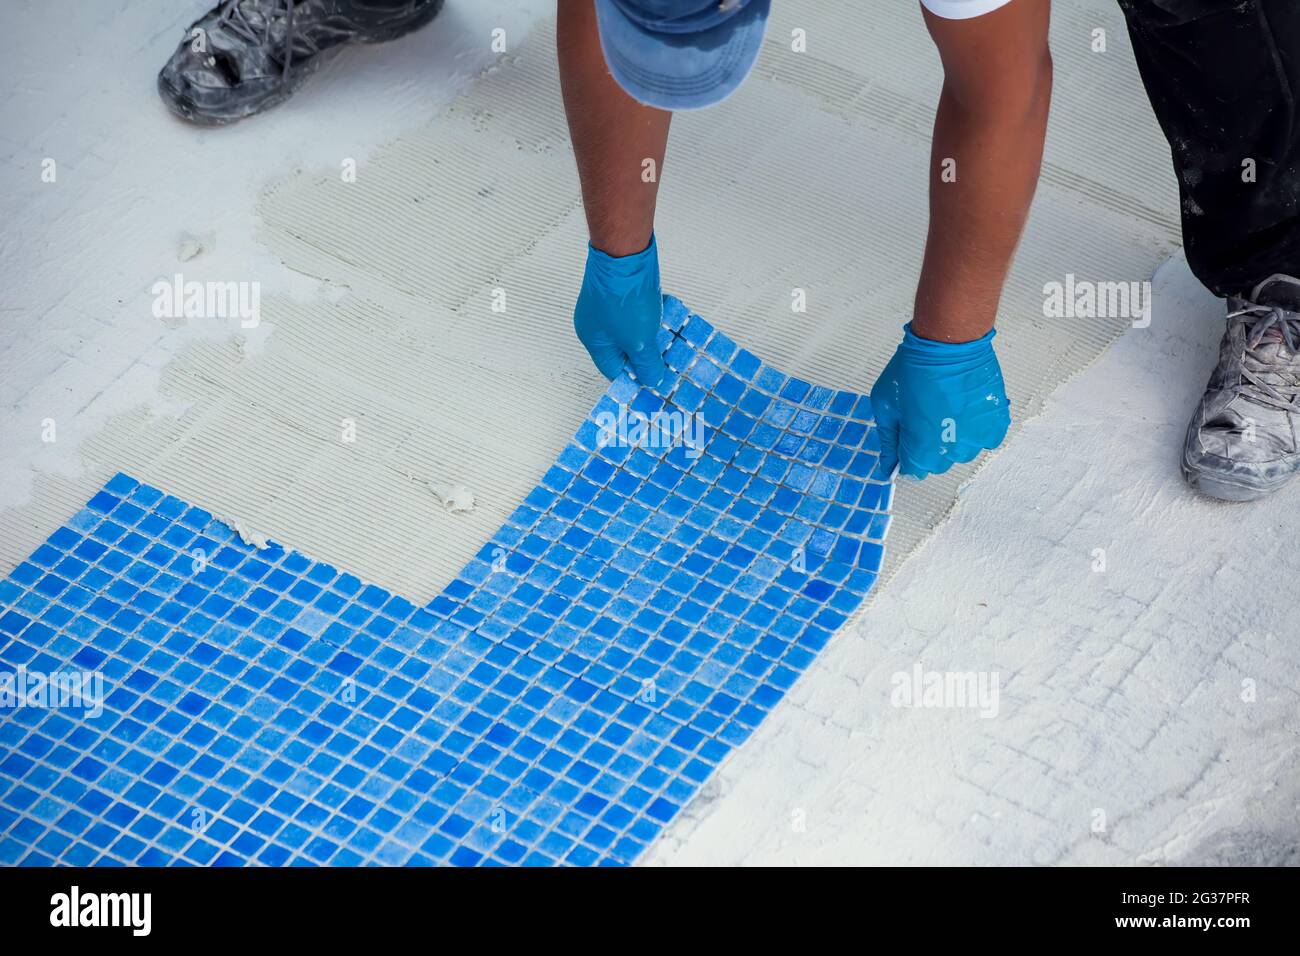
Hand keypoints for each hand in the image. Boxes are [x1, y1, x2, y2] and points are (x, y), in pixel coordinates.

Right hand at [573, 235, 666, 386]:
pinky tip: (668, 313)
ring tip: (672, 336)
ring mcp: (608, 304)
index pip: (613, 369)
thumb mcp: (639, 340)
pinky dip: (652, 314)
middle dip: (646, 353)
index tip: (655, 379)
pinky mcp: (620, 289)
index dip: (635, 377)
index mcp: (593, 339)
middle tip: (668, 359)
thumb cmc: (623, 297)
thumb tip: (652, 380)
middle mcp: (596, 323)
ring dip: (652, 332)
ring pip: (634, 328)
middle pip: (624, 348)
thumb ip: (646, 363)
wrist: (625, 252)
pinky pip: (638, 309)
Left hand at [870, 323, 1009, 479]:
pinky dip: (976, 430)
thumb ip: (888, 440)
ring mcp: (976, 437)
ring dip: (954, 440)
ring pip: (962, 453)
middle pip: (938, 464)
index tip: (907, 438)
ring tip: (947, 411)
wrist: (948, 344)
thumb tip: (888, 468)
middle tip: (925, 418)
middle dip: (928, 447)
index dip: (907, 455)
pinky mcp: (994, 423)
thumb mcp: (885, 404)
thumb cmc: (912, 370)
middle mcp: (951, 449)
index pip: (913, 470)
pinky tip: (966, 412)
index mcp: (920, 447)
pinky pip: (986, 440)